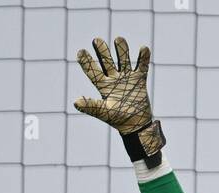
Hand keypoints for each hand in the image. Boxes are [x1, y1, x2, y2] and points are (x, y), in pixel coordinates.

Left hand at [75, 36, 164, 165]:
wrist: (137, 126)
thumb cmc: (118, 120)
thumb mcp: (104, 112)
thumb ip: (91, 106)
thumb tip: (75, 102)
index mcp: (103, 86)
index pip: (92, 71)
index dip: (86, 62)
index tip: (80, 52)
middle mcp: (113, 79)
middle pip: (106, 60)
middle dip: (102, 50)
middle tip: (96, 41)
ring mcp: (127, 77)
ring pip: (123, 58)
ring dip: (121, 49)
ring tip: (118, 40)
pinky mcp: (139, 79)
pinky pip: (141, 65)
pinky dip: (143, 57)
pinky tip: (143, 49)